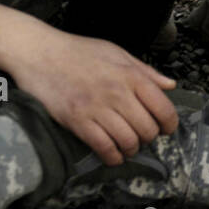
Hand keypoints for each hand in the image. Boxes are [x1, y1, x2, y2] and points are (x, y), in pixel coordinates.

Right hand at [7, 30, 177, 165]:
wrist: (38, 52)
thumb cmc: (78, 51)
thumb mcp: (116, 52)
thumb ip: (145, 71)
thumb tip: (170, 85)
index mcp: (130, 75)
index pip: (164, 108)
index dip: (170, 124)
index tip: (165, 129)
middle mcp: (117, 92)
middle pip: (147, 130)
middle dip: (148, 138)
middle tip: (141, 136)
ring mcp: (97, 108)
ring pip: (128, 141)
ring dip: (131, 149)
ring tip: (127, 146)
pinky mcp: (77, 121)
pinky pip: (104, 147)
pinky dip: (113, 157)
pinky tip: (113, 155)